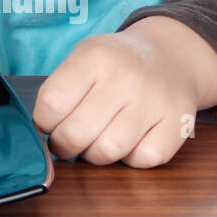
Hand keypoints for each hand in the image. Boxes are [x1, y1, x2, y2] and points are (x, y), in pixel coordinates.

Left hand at [31, 17, 216, 167]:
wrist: (170, 57)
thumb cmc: (115, 64)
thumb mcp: (84, 57)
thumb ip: (60, 89)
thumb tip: (38, 132)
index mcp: (95, 57)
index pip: (51, 103)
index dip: (43, 122)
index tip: (48, 123)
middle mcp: (125, 78)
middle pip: (76, 133)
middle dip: (63, 146)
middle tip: (66, 141)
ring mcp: (154, 102)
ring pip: (108, 151)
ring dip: (94, 155)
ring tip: (95, 141)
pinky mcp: (177, 124)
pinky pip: (143, 160)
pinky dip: (130, 159)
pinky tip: (128, 142)